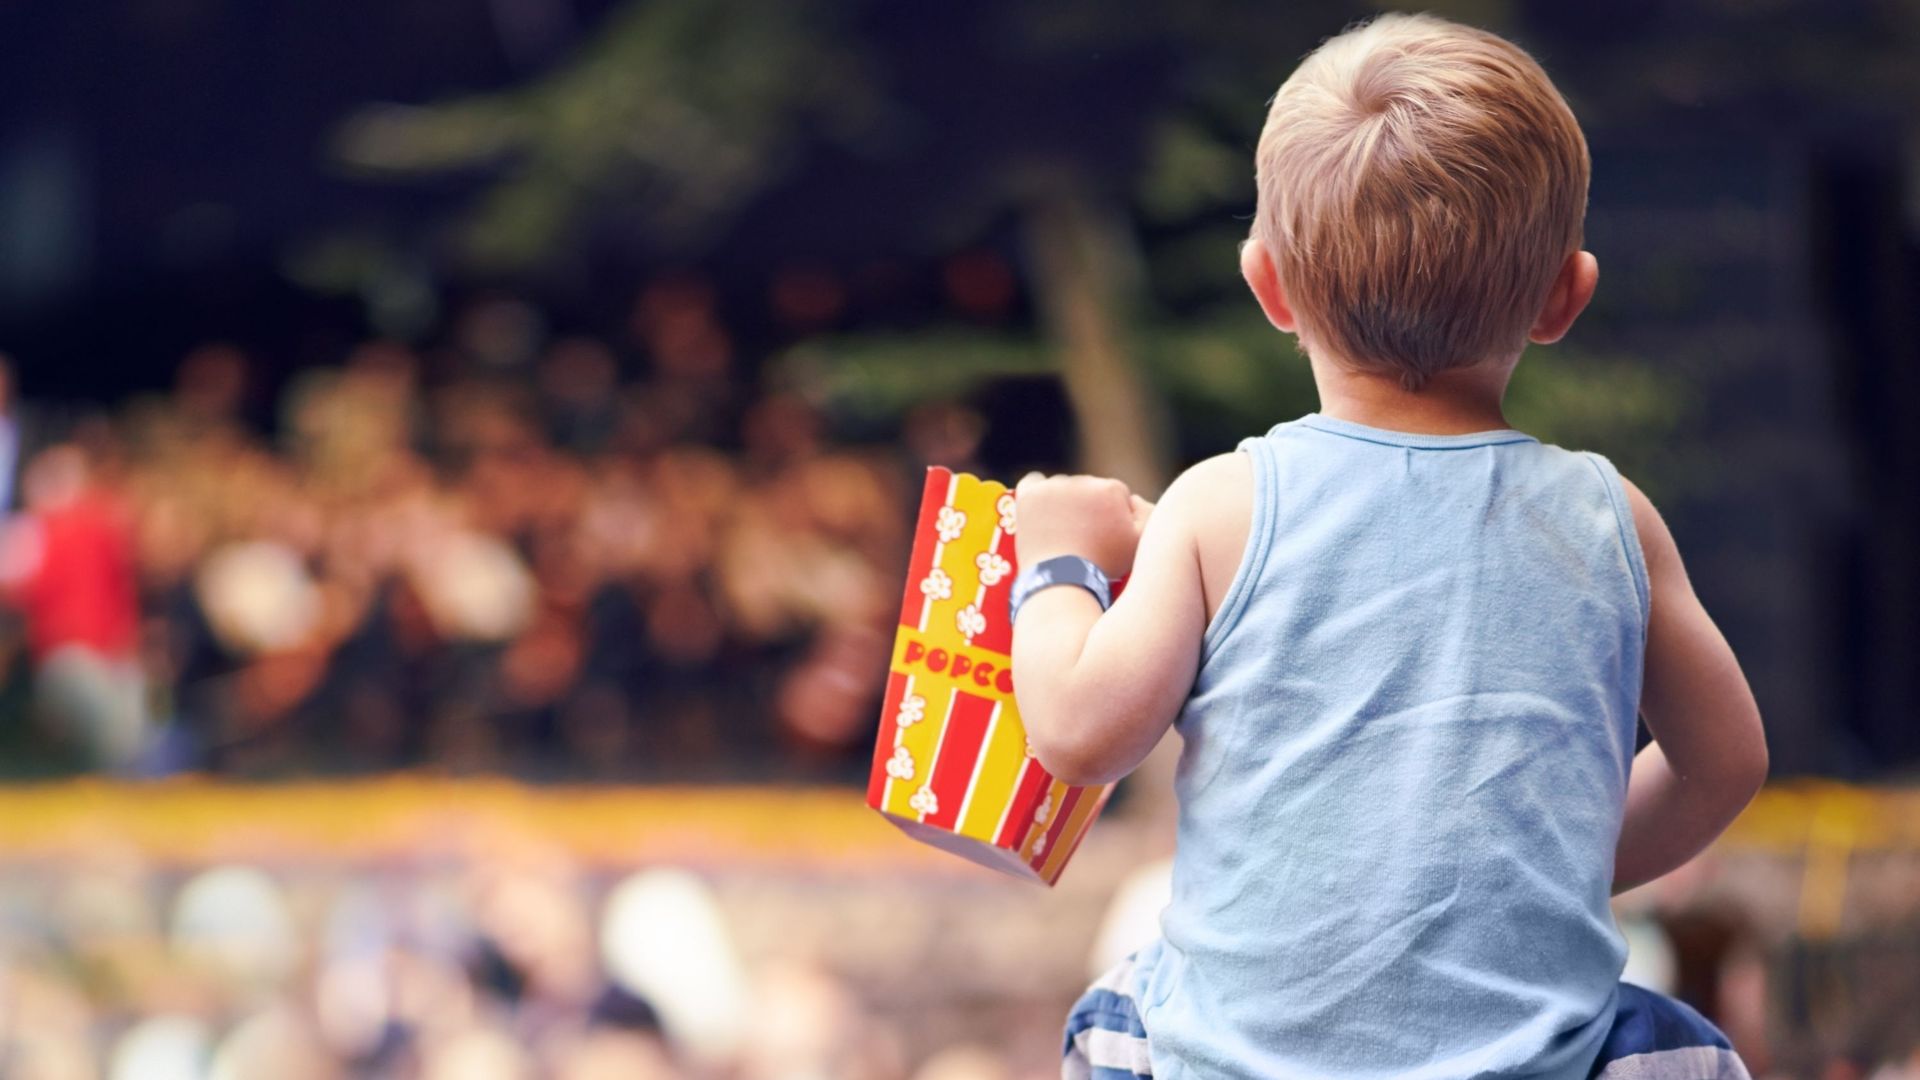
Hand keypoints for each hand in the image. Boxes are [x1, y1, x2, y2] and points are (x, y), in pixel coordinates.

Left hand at [1013, 473, 1153, 577]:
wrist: (1061, 581)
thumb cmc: (1103, 565)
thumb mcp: (1140, 544)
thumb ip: (1148, 514)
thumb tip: (1133, 499)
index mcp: (1110, 488)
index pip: (1115, 493)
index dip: (1113, 515)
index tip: (1106, 535)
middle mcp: (1081, 481)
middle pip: (1089, 488)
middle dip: (1089, 507)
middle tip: (1084, 536)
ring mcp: (1052, 487)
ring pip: (1063, 488)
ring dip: (1064, 502)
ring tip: (1063, 531)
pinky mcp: (1028, 495)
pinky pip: (1034, 481)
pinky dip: (1038, 493)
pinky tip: (1043, 508)